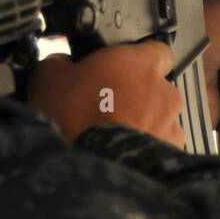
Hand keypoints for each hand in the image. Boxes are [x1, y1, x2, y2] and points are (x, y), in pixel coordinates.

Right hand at [27, 41, 186, 147]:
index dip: (139, 60)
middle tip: (107, 105)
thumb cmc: (75, 121)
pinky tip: (121, 153)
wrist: (91, 168)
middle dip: (137, 95)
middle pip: (157, 87)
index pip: (157, 50)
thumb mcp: (49, 78)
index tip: (123, 68)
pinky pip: (161, 146)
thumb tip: (60, 65)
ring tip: (112, 134)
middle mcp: (164, 91)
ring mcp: (170, 124)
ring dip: (143, 122)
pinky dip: (145, 148)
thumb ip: (61, 63)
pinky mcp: (169, 153)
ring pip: (160, 119)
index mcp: (140, 63)